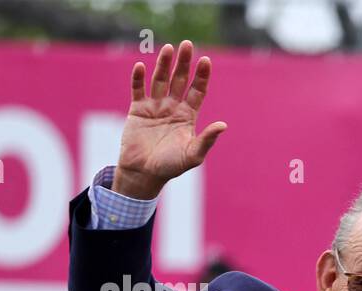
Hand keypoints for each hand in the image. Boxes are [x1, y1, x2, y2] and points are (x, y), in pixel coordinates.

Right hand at [112, 40, 225, 199]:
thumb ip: (207, 139)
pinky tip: (140, 66)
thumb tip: (224, 125)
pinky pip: (138, 90)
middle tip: (186, 45)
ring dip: (163, 65)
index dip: (201, 76)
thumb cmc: (171, 166)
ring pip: (160, 81)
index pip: (197, 91)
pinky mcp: (137, 110)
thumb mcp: (193, 154)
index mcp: (188, 116)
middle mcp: (172, 107)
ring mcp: (155, 107)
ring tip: (168, 48)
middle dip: (183, 63)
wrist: (144, 173)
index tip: (206, 60)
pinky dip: (138, 78)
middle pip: (179, 80)